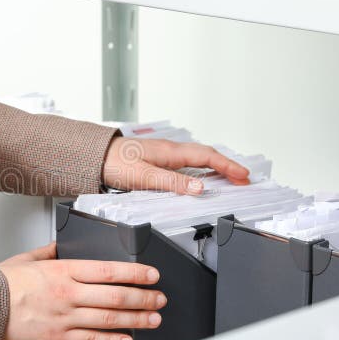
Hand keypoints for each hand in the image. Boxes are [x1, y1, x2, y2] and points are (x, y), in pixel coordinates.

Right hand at [0, 243, 165, 339]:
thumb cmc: (1, 285)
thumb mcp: (27, 258)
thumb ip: (50, 250)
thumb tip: (62, 243)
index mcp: (63, 270)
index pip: (109, 270)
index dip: (135, 273)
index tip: (151, 274)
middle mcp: (68, 294)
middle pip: (115, 296)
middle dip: (143, 297)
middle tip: (159, 298)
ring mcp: (65, 317)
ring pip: (109, 319)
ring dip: (136, 319)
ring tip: (153, 318)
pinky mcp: (58, 338)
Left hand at [103, 137, 250, 195]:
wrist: (94, 156)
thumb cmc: (115, 163)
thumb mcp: (145, 177)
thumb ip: (173, 183)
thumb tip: (200, 189)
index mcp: (171, 152)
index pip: (208, 157)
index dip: (229, 167)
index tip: (244, 176)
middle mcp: (170, 150)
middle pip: (206, 155)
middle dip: (227, 166)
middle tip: (244, 179)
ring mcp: (164, 154)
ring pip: (197, 158)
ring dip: (215, 166)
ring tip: (229, 177)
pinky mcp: (156, 159)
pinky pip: (186, 162)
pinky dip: (200, 168)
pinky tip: (198, 177)